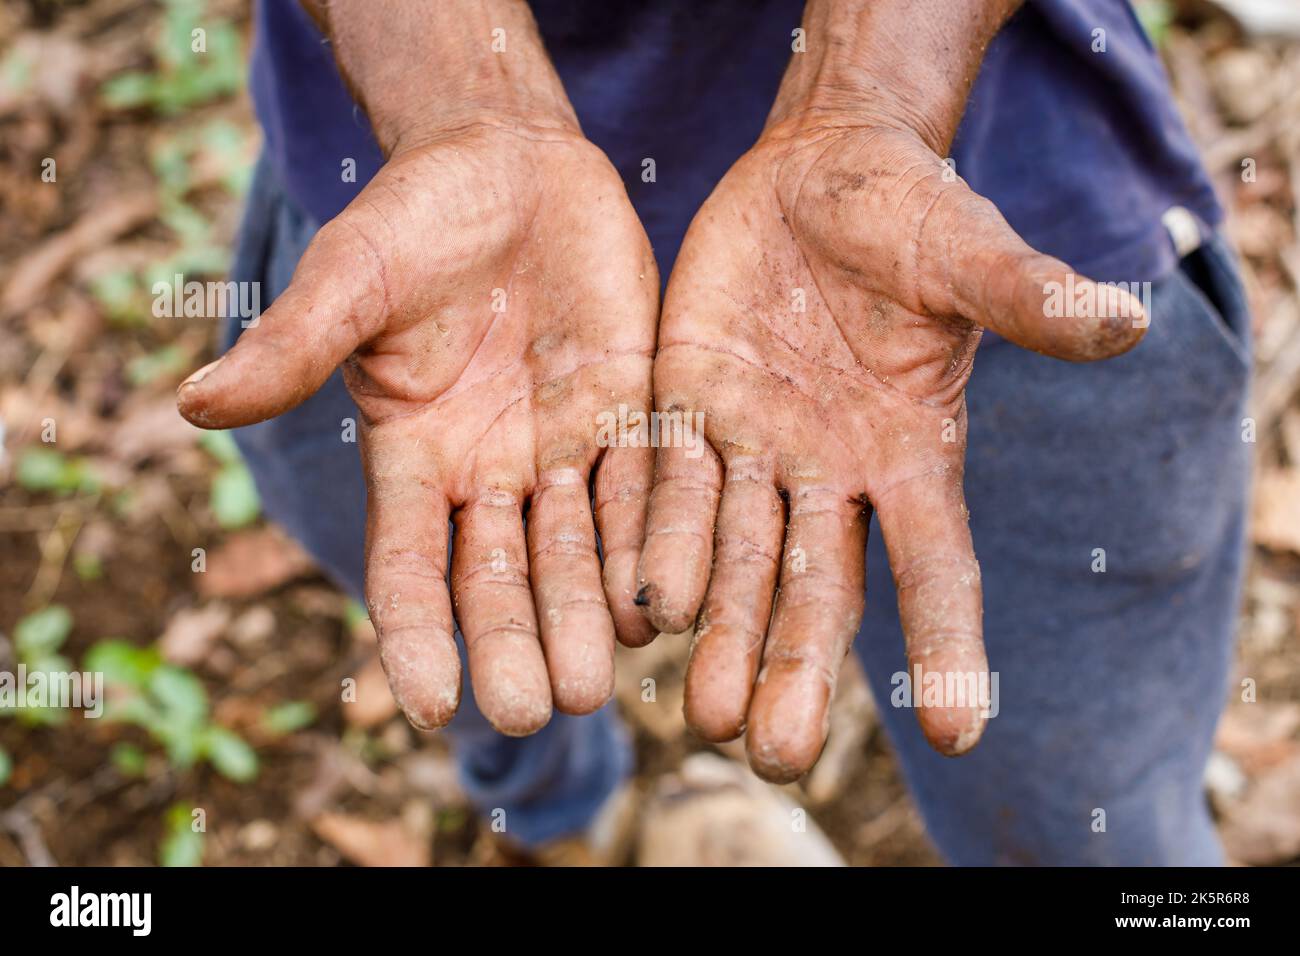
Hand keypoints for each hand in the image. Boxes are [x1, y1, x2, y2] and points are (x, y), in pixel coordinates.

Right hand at [178, 4, 657, 735]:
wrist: (513, 164)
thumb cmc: (414, 215)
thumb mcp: (352, 277)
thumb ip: (294, 346)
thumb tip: (192, 404)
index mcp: (414, 455)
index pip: (409, 567)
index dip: (413, 634)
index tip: (423, 705)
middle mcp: (491, 471)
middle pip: (500, 580)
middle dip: (514, 645)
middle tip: (535, 712)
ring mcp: (565, 448)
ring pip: (577, 552)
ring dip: (589, 615)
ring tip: (602, 681)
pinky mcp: (632, 412)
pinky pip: (646, 487)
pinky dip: (653, 542)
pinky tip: (668, 598)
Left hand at [638, 0, 1143, 781]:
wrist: (816, 177)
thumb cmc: (909, 215)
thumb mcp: (964, 252)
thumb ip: (1023, 294)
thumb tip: (1122, 320)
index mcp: (910, 452)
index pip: (938, 564)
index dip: (948, 644)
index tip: (955, 735)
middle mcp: (830, 472)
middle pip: (815, 586)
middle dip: (796, 665)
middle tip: (774, 753)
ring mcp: (754, 445)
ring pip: (732, 554)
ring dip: (717, 629)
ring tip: (701, 713)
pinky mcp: (686, 407)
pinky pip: (665, 481)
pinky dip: (651, 540)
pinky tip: (634, 605)